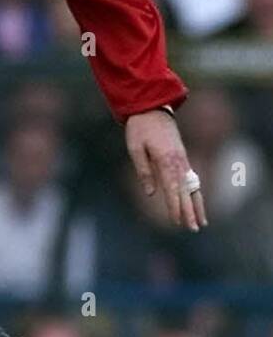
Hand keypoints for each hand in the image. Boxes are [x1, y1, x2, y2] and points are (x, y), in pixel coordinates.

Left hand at [126, 109, 206, 231]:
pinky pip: (192, 179)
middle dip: (190, 211)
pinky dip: (196, 193)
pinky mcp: (183, 158)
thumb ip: (143, 170)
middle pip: (186, 191)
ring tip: (201, 222)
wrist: (152, 107)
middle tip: (193, 229)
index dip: (175, 206)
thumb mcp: (135, 147)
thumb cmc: (140, 128)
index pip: (172, 188)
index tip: (177, 221)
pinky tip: (197, 203)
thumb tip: (151, 192)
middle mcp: (179, 162)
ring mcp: (183, 160)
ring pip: (193, 187)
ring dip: (197, 205)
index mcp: (166, 160)